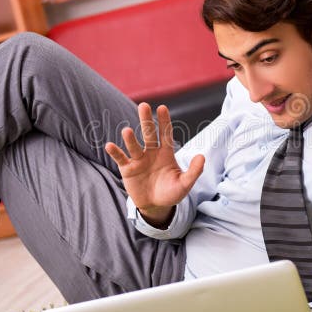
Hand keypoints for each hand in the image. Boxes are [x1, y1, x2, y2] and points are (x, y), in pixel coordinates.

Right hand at [105, 103, 204, 225]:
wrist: (156, 206)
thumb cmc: (171, 193)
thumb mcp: (185, 184)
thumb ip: (194, 171)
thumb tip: (202, 156)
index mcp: (166, 153)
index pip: (165, 134)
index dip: (164, 121)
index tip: (162, 108)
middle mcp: (151, 153)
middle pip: (149, 134)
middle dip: (147, 121)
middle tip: (144, 105)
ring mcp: (138, 160)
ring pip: (134, 146)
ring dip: (130, 139)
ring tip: (127, 131)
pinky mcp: (127, 169)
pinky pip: (121, 159)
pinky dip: (115, 152)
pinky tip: (109, 146)